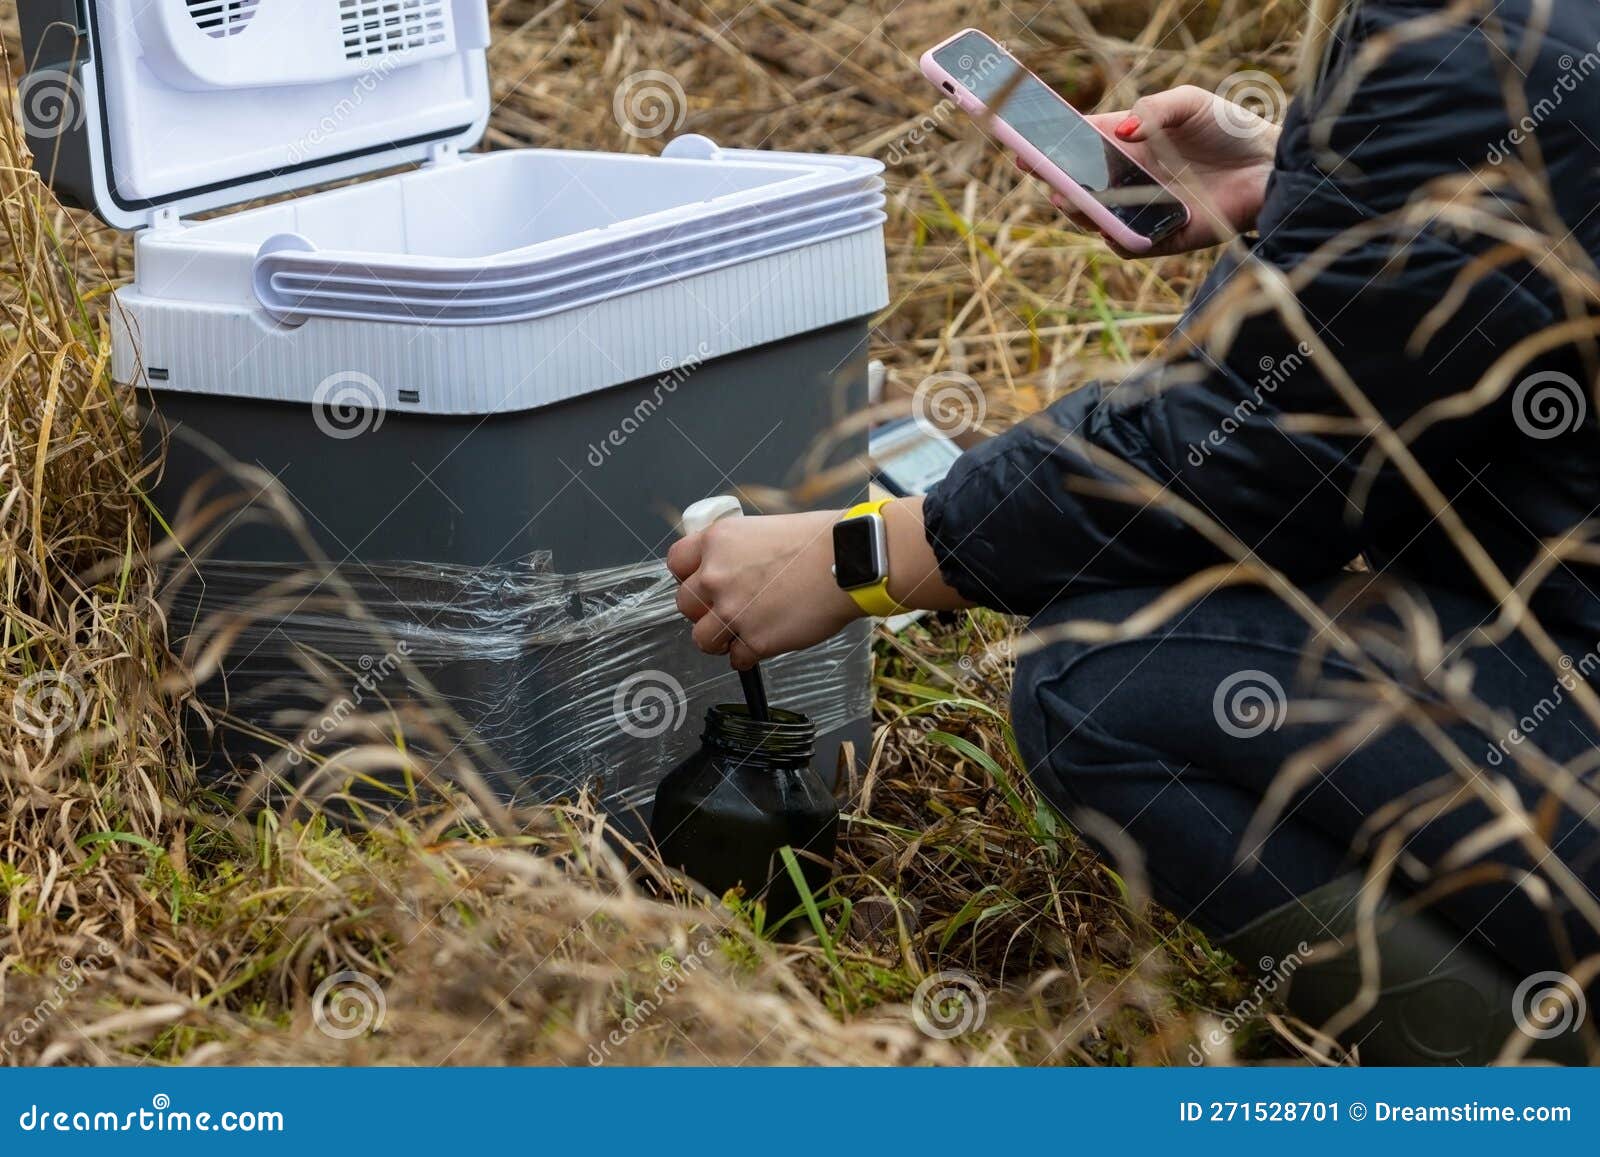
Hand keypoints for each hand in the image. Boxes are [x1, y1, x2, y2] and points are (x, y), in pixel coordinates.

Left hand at [668, 509, 862, 670]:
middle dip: (705, 611)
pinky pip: (737, 659)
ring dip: (721, 639)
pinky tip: (769, 640)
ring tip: (746, 631)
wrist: (849, 562)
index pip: (676, 563)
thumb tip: (724, 571)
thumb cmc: (817, 543)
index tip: (702, 584)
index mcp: (716, 542)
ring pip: (703, 639)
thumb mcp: (763, 530)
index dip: (690, 577)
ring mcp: (733, 611)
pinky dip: (750, 655)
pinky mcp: (755, 641)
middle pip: (685, 606)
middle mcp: (715, 576)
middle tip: (730, 610)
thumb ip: (734, 552)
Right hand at [1024, 84, 1280, 257]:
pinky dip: (1117, 237)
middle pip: (1076, 186)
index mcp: (1126, 143)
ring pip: (1095, 218)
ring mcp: (1142, 210)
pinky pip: (1129, 244)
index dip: (1047, 146)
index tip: (1021, 144)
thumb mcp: (1191, 103)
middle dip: (1055, 181)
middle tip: (1043, 174)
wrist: (1272, 165)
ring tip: (1070, 198)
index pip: (1077, 146)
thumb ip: (1155, 109)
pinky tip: (1110, 226)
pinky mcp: (1164, 238)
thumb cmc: (1231, 128)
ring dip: (1078, 211)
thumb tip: (1123, 129)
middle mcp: (1128, 180)